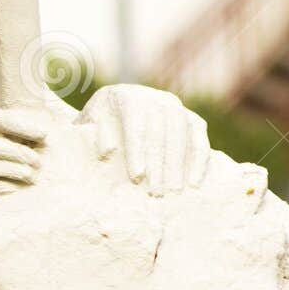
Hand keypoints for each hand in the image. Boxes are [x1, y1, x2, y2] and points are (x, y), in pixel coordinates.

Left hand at [83, 84, 209, 193]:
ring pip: (182, 133)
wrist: (114, 114)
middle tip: (156, 192)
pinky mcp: (190, 118)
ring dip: (179, 164)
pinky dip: (200, 159)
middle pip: (161, 130)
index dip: (137, 151)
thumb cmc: (97, 128)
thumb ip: (95, 136)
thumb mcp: (88, 128)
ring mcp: (175, 106)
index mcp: (126, 97)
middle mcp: (154, 98)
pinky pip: (199, 137)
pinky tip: (195, 183)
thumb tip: (108, 151)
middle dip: (159, 163)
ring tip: (173, 191)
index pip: (135, 125)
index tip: (136, 177)